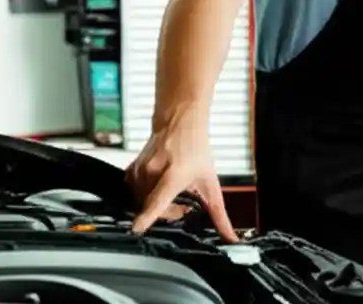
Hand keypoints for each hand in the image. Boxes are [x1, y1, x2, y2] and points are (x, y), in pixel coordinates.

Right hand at [124, 114, 238, 242]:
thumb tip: (230, 238)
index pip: (158, 199)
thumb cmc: (195, 149)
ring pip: (141, 202)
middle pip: (151, 208)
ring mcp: (141, 170)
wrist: (180, 123)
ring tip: (171, 196)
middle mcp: (154, 171)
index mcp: (175, 175)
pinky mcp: (132, 170)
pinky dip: (145, 198)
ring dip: (155, 206)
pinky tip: (158, 190)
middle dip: (167, 213)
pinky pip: (134, 194)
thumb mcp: (211, 184)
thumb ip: (220, 216)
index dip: (147, 215)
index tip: (137, 227)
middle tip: (182, 206)